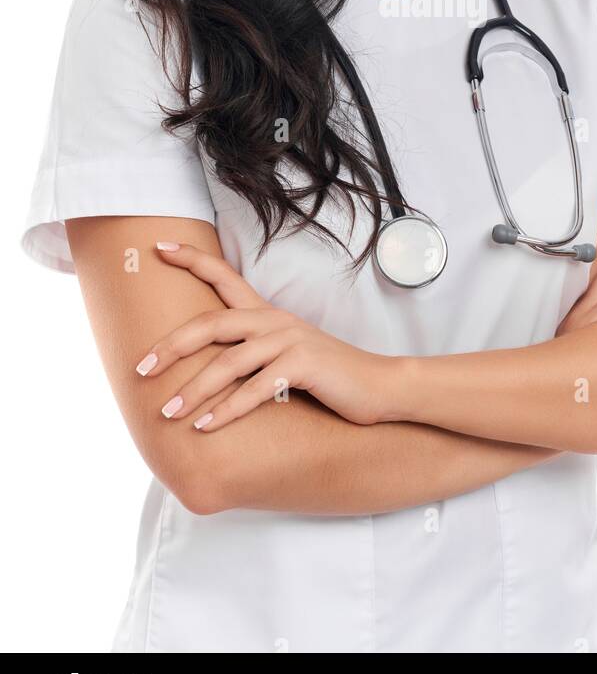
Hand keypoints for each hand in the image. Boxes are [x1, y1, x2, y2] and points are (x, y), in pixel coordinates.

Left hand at [136, 243, 403, 430]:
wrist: (379, 385)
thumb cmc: (327, 375)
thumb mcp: (286, 354)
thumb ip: (252, 352)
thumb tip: (206, 368)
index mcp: (267, 314)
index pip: (224, 277)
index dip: (191, 260)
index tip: (158, 247)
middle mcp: (274, 321)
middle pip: (212, 324)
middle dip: (172, 346)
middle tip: (141, 369)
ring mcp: (289, 341)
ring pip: (228, 363)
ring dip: (194, 390)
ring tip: (168, 412)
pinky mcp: (303, 365)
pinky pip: (254, 390)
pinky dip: (226, 410)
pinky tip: (205, 426)